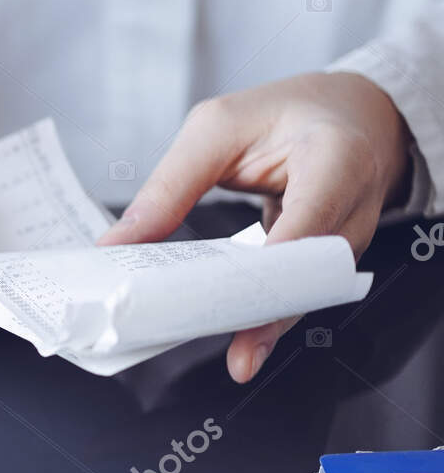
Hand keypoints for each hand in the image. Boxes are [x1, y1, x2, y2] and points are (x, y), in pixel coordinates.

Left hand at [99, 71, 413, 381]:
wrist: (351, 115)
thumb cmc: (285, 114)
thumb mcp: (217, 128)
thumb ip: (171, 185)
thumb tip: (118, 244)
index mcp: (334, 156)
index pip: (311, 218)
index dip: (279, 261)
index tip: (241, 293)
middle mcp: (354, 204)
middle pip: (317, 270)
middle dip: (276, 310)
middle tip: (240, 353)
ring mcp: (349, 237)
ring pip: (312, 291)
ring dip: (273, 322)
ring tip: (240, 358)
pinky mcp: (329, 260)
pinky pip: (300, 289)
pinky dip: (267, 309)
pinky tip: (237, 335)